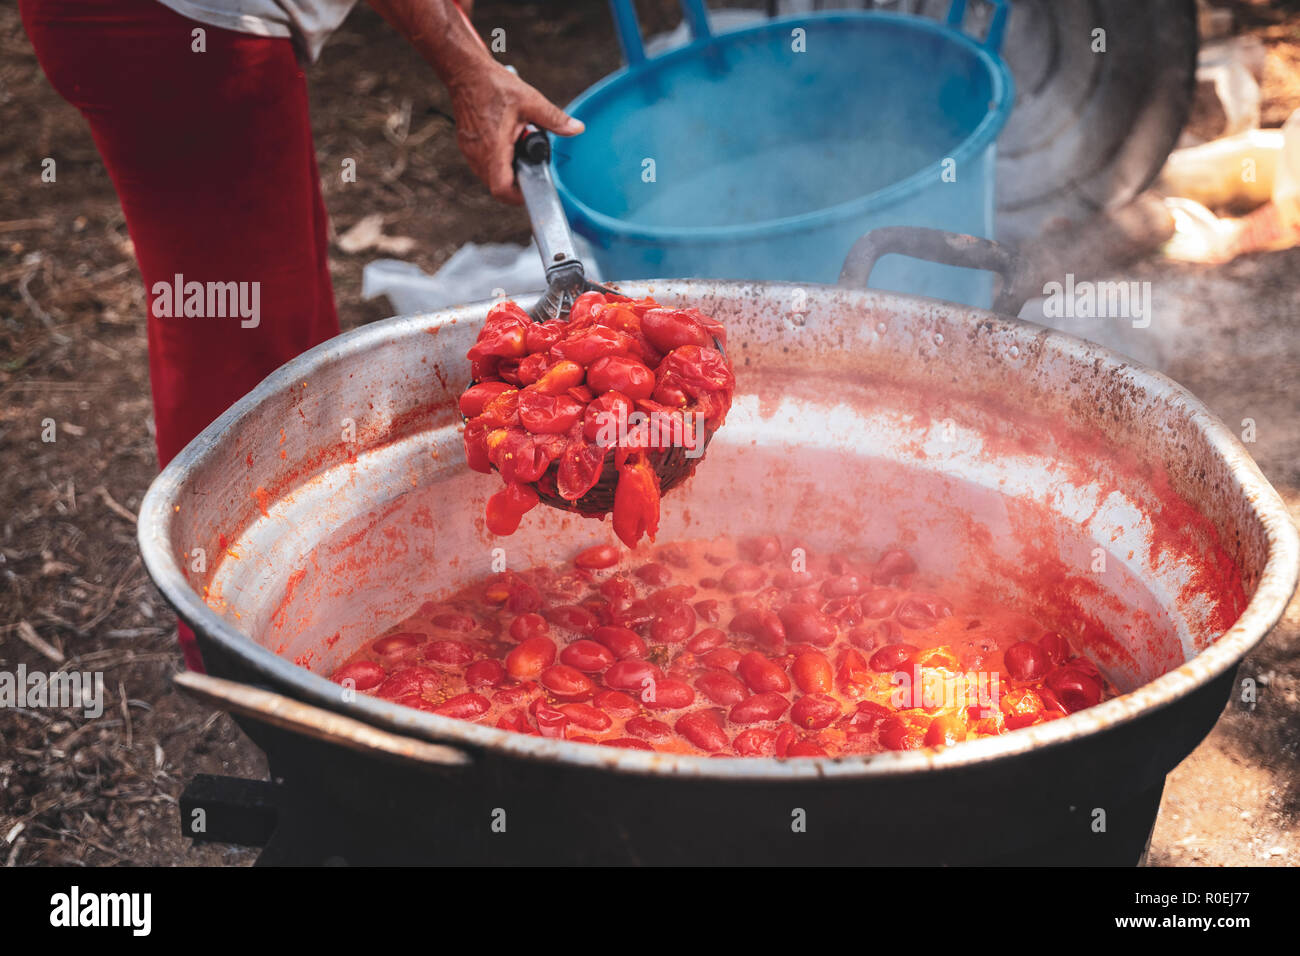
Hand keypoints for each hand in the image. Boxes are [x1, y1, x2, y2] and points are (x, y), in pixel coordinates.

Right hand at [449, 60, 583, 203]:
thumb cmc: (495, 84)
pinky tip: (507, 144)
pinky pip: (482, 165)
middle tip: (530, 165)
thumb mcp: (530, 101)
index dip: (517, 196)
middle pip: (497, 186)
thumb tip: (577, 129)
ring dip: (506, 172)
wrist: (465, 71)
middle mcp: (477, 154)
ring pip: (489, 177)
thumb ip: (554, 119)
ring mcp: (469, 151)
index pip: (501, 189)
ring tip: (518, 151)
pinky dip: (497, 162)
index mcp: (493, 146)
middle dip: (516, 181)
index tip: (532, 187)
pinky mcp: (466, 146)